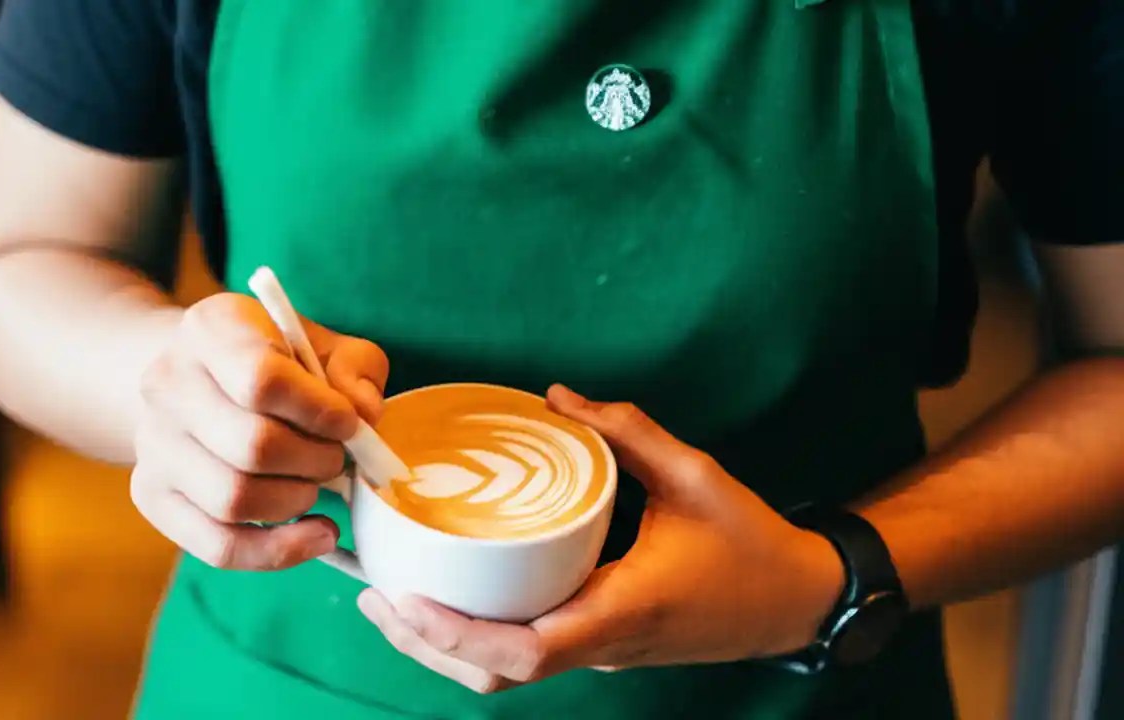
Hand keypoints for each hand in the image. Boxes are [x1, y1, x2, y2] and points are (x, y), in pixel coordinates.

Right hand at [131, 293, 387, 569]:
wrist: (197, 378)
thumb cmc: (273, 362)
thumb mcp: (320, 344)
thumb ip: (355, 369)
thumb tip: (364, 415)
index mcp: (209, 331)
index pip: (262, 381)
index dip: (319, 411)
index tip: (349, 424)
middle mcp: (166, 385)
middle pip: (252, 447)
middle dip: (316, 462)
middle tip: (336, 458)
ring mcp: (152, 444)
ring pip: (234, 500)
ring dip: (297, 501)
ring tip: (316, 484)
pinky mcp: (152, 495)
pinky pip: (217, 545)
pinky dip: (277, 551)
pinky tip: (316, 533)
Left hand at [357, 385, 844, 692]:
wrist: (799, 601)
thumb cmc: (752, 543)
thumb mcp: (695, 476)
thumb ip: (628, 432)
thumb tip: (561, 398)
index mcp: (620, 610)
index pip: (524, 652)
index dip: (455, 634)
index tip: (405, 599)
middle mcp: (602, 644)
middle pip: (495, 675)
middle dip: (427, 644)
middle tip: (375, 596)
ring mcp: (600, 652)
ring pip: (507, 673)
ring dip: (445, 646)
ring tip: (395, 601)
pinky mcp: (601, 644)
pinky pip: (528, 652)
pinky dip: (478, 635)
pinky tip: (452, 596)